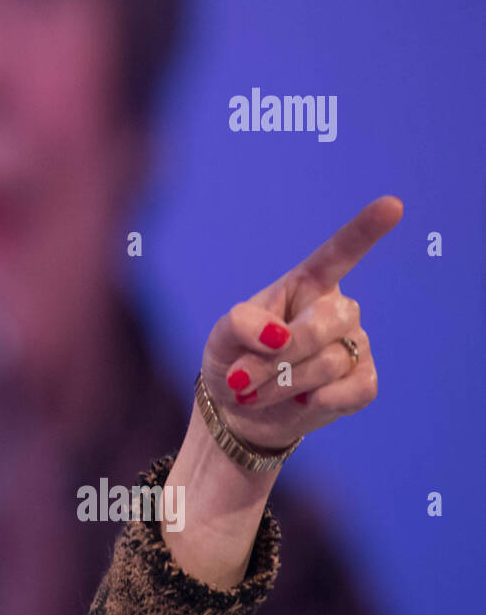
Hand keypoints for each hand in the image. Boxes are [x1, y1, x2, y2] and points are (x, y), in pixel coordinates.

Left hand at [200, 196, 403, 450]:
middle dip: (281, 355)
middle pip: (326, 321)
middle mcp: (335, 309)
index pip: (338, 253)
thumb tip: (278, 336)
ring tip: (260, 391)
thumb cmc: (233, 359)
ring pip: (331, 361)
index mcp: (305, 284)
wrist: (239, 409)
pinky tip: (301, 402)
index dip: (365, 230)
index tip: (392, 205)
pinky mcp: (363, 380)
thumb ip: (242, 325)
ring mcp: (353, 344)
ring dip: (285, 384)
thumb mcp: (222, 336)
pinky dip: (318, 401)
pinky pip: (353, 389)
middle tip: (244, 378)